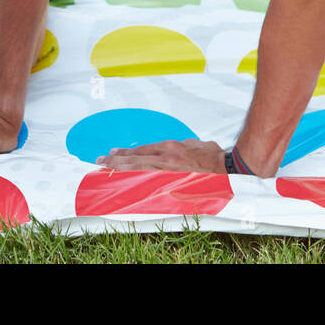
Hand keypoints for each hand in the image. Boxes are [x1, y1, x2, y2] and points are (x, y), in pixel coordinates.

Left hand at [96, 139, 226, 172]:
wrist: (225, 166)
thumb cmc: (212, 156)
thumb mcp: (195, 144)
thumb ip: (182, 145)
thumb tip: (177, 147)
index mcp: (170, 146)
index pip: (142, 150)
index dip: (126, 152)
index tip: (113, 152)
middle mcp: (165, 156)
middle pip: (135, 157)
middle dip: (116, 159)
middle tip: (99, 160)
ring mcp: (166, 168)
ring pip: (137, 167)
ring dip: (119, 167)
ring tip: (104, 167)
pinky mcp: (171, 180)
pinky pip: (147, 180)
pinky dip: (134, 179)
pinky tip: (123, 180)